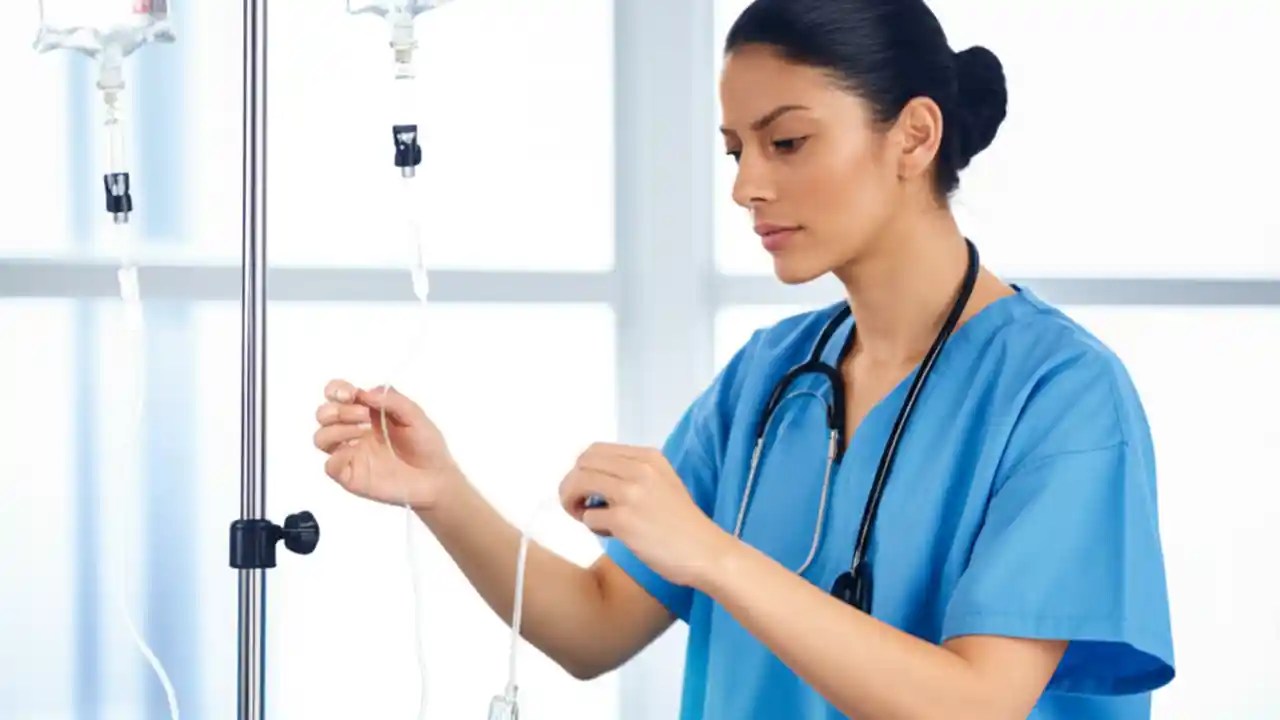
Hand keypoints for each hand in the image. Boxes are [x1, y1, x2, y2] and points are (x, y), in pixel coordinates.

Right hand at [313, 379, 458, 508]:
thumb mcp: (415, 415)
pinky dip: (337, 456)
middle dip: (338, 409)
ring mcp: (351, 454)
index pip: (337, 395)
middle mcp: (354, 431)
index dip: (337, 389)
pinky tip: (356, 451)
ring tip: (363, 431)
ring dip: (336, 429)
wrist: (437, 478)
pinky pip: (329, 466)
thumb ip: (392, 400)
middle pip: (324, 414)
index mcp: (366, 413)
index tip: (351, 393)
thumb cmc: (427, 446)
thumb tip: (366, 392)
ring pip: (321, 437)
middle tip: (363, 414)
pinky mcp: (351, 476)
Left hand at [560, 442, 730, 587]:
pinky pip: (589, 517)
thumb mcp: (663, 482)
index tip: (589, 490)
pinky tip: (612, 534)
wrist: (707, 551)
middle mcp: (639, 469)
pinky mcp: (625, 520)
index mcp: (648, 457)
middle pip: (582, 463)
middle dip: (571, 485)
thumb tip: (594, 477)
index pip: (595, 450)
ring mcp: (631, 493)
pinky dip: (592, 527)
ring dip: (574, 503)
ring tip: (586, 517)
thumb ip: (634, 473)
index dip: (583, 470)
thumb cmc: (683, 523)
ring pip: (578, 484)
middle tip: (579, 505)